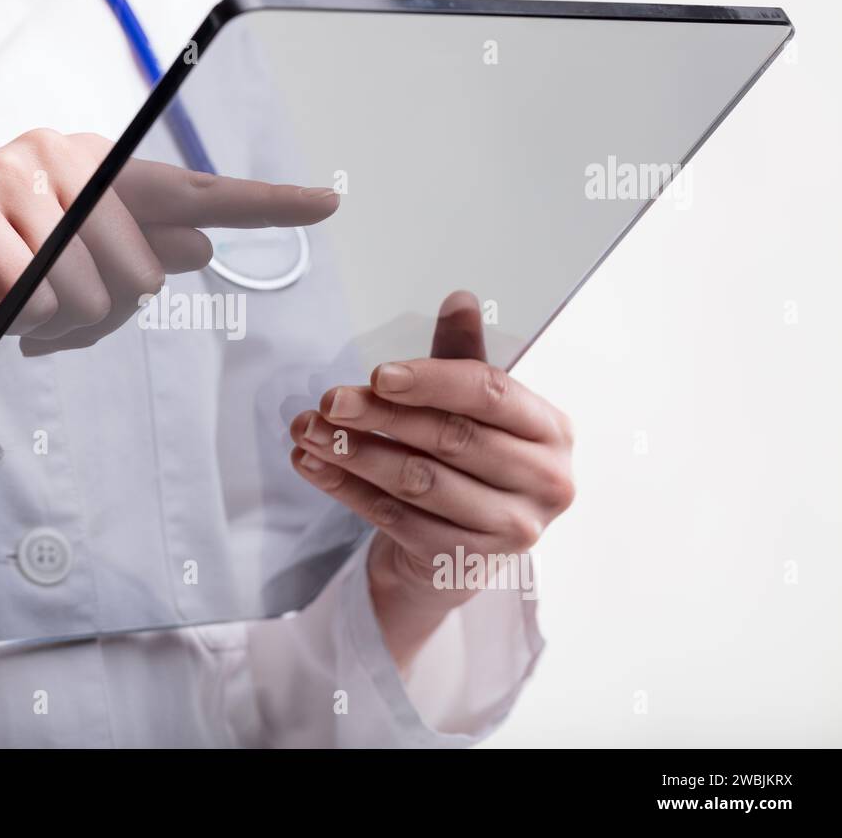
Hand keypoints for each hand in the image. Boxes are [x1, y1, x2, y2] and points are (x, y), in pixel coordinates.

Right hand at [0, 129, 338, 351]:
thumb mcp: (73, 259)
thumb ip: (134, 251)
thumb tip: (200, 250)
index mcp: (101, 164)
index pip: (195, 189)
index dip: (264, 202)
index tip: (329, 202)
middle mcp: (66, 155)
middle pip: (142, 273)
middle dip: (103, 317)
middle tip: (55, 313)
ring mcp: (16, 173)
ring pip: (89, 290)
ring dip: (56, 325)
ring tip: (19, 306)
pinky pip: (34, 295)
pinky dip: (19, 321)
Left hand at [288, 291, 574, 672]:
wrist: (462, 549)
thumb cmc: (471, 461)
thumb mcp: (473, 407)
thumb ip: (463, 356)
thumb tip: (459, 298)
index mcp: (552, 430)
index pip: (490, 393)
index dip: (430, 381)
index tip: (378, 375)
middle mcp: (544, 482)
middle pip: (450, 438)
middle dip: (380, 416)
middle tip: (329, 401)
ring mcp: (509, 528)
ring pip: (417, 480)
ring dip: (354, 452)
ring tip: (307, 431)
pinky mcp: (464, 560)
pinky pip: (394, 517)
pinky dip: (347, 488)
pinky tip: (313, 464)